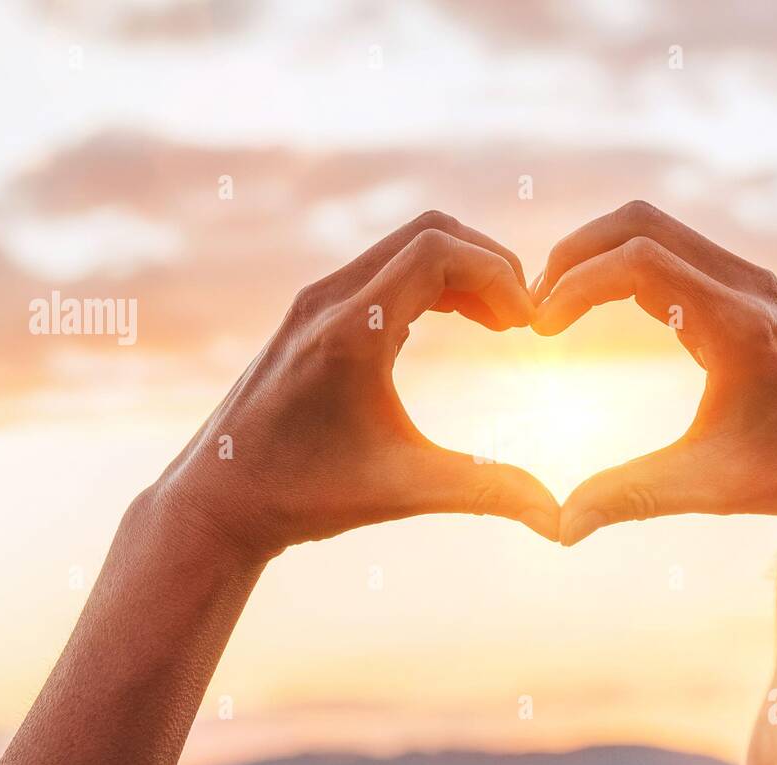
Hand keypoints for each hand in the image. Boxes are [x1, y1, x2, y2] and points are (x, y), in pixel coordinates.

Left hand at [153, 211, 559, 560]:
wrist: (218, 501)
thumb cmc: (303, 496)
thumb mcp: (403, 492)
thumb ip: (485, 492)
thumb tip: (559, 520)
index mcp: (350, 331)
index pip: (439, 251)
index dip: (498, 275)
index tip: (529, 325)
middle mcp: (329, 301)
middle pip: (428, 233)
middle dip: (488, 264)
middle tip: (524, 318)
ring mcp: (316, 303)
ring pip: (405, 247)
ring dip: (460, 272)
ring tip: (501, 323)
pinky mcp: (312, 315)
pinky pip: (384, 269)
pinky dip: (430, 282)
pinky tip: (459, 324)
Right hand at [531, 201, 776, 544]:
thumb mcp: (709, 487)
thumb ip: (630, 497)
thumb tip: (560, 528)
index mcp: (737, 321)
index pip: (636, 262)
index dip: (575, 286)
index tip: (542, 330)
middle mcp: (746, 284)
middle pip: (638, 223)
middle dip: (575, 254)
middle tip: (536, 307)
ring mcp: (749, 279)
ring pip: (654, 228)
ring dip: (597, 255)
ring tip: (557, 307)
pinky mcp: (747, 288)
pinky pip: (673, 248)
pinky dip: (624, 264)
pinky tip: (600, 310)